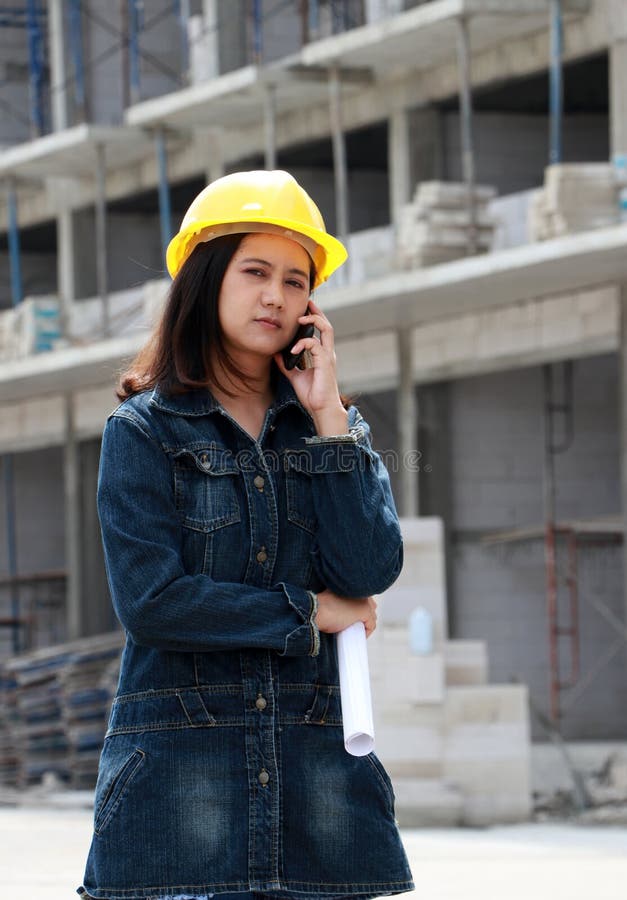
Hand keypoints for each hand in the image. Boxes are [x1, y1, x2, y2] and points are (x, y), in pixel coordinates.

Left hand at [274, 298, 347, 435]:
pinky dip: (303, 344)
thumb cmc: (312, 395)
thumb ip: (287, 365)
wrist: (321, 409)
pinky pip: (315, 345)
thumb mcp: (295, 376)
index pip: (321, 332)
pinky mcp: (326, 363)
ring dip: (313, 321)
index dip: (315, 318)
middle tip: (307, 303)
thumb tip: (276, 355)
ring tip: (300, 320)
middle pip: (327, 325)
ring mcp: (328, 357)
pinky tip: (293, 350)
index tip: (305, 309)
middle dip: (317, 312)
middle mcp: (328, 353)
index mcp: (323, 355)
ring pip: (326, 330)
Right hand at [314, 590, 377, 637]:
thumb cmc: (318, 607)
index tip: (352, 618)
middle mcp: (359, 591)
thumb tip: (335, 609)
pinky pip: (371, 625)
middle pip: (369, 605)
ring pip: (371, 615)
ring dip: (365, 624)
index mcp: (350, 586)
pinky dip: (367, 632)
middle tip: (355, 625)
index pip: (362, 598)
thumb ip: (335, 600)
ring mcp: (364, 600)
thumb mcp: (328, 599)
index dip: (358, 609)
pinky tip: (360, 636)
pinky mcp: (365, 611)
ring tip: (356, 631)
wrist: (316, 611)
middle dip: (364, 616)